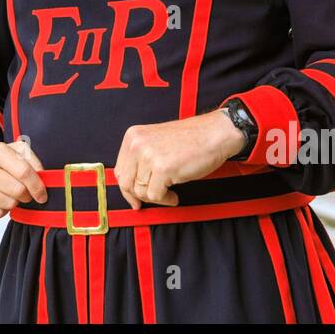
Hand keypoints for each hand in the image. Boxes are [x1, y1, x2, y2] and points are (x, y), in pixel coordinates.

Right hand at [0, 138, 46, 219]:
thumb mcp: (13, 151)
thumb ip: (32, 160)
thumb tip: (43, 177)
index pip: (24, 172)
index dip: (37, 186)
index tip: (42, 195)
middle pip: (18, 191)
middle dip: (26, 195)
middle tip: (23, 192)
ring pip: (8, 204)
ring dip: (14, 202)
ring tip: (7, 193)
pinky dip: (2, 210)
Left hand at [114, 111, 244, 208]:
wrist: (214, 133)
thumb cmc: (191, 139)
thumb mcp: (156, 142)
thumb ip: (141, 159)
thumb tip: (131, 186)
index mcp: (133, 136)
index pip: (120, 170)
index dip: (127, 188)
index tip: (134, 198)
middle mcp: (137, 144)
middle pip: (126, 183)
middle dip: (139, 196)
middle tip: (153, 198)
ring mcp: (149, 155)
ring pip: (140, 191)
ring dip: (156, 197)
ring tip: (169, 193)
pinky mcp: (163, 168)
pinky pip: (155, 195)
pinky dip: (166, 200)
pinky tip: (174, 195)